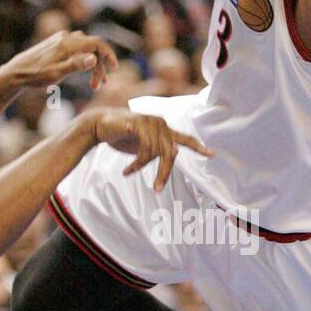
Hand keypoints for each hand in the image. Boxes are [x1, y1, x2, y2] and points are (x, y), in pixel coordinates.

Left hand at [1, 30, 117, 93]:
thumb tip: (93, 58)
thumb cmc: (35, 76)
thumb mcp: (56, 74)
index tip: (115, 68)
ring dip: (93, 64)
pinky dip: (84, 60)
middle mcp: (66, 38)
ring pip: (86, 48)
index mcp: (68, 44)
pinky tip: (82, 72)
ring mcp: (61, 39)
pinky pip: (77, 49)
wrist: (16, 72)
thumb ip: (75, 65)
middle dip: (99, 66)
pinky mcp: (57, 44)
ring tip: (94, 84)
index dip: (109, 54)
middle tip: (99, 86)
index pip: (97, 43)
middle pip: (93, 47)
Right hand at [90, 108, 213, 192]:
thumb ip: (156, 150)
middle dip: (164, 173)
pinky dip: (137, 164)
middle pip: (171, 153)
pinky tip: (128, 170)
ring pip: (157, 153)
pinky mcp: (139, 124)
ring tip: (129, 172)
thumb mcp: (142, 145)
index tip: (212, 155)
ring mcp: (150, 122)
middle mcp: (160, 123)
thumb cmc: (121, 135)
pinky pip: (145, 150)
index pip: (185, 138)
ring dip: (142, 167)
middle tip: (157, 189)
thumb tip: (170, 156)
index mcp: (163, 129)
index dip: (198, 147)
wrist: (99, 125)